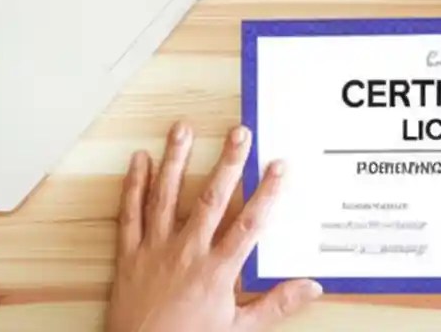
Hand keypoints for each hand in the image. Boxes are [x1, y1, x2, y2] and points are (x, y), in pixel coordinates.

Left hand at [106, 121, 321, 331]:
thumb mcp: (240, 330)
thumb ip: (276, 305)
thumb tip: (311, 287)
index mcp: (217, 271)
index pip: (249, 224)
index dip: (267, 192)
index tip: (278, 166)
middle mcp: (187, 253)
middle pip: (211, 199)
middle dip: (228, 163)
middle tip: (239, 132)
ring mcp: (156, 250)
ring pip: (167, 196)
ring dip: (176, 160)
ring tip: (184, 130)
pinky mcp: (129, 255)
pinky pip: (130, 214)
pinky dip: (134, 185)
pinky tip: (140, 160)